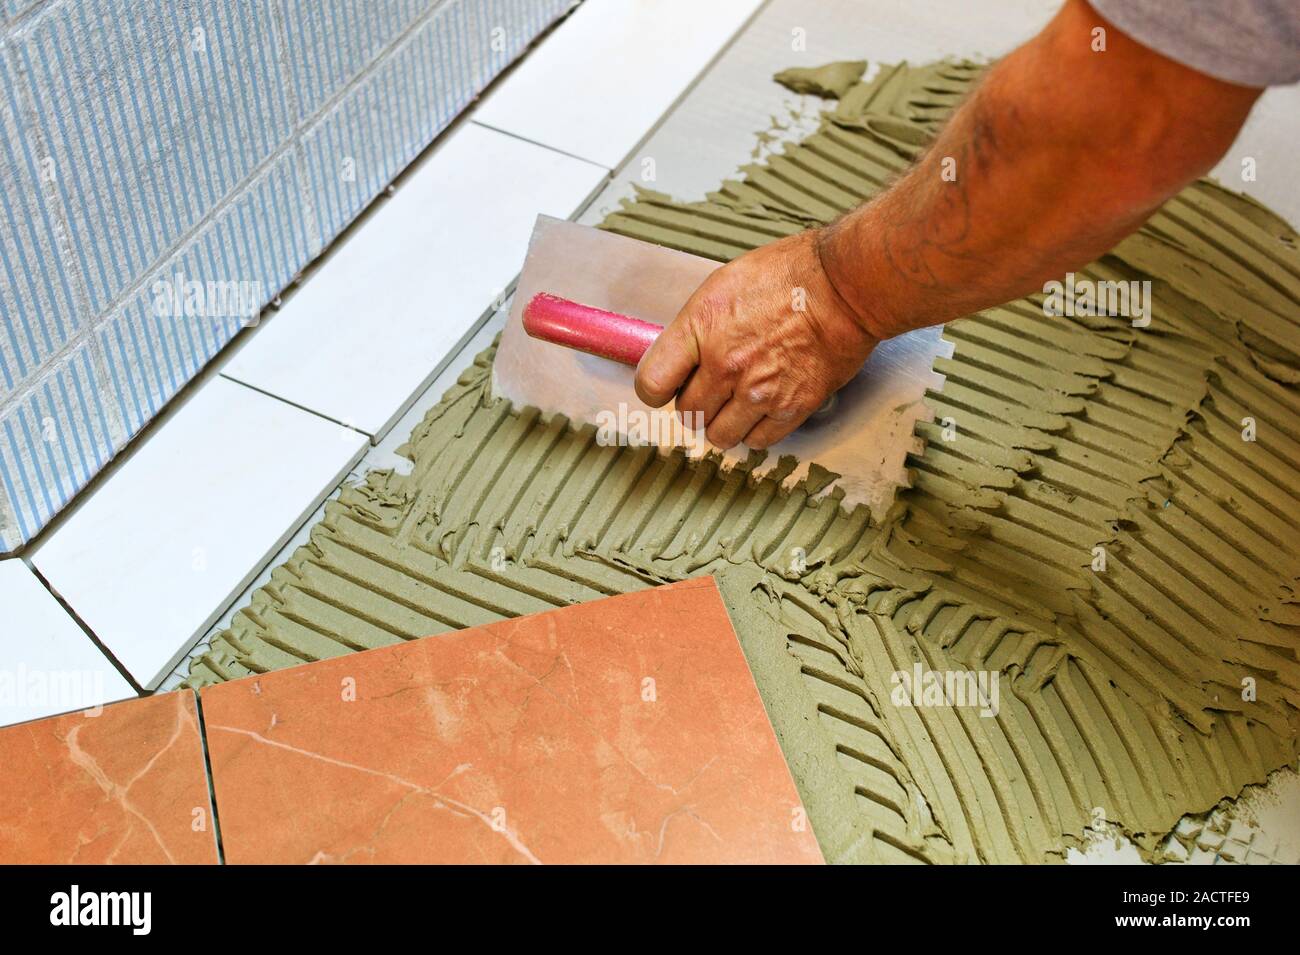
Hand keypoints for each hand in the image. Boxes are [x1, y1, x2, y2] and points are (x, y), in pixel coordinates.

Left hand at [634, 229, 877, 449]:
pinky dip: (755, 431)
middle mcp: (725, 364)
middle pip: (687, 413)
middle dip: (695, 404)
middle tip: (711, 388)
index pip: (652, 383)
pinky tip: (762, 409)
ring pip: (718, 435)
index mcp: (701, 327)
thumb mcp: (724, 284)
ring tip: (736, 402)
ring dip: (723, 423)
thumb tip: (677, 355)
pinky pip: (757, 441)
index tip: (665, 388)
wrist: (845, 287)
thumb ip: (695, 325)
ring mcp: (758, 391)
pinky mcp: (790, 408)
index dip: (655, 390)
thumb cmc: (789, 275)